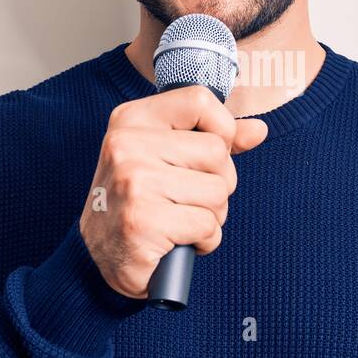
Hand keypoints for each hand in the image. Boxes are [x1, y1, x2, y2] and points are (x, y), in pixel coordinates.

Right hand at [79, 85, 268, 298]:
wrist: (99, 257)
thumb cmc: (140, 202)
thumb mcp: (167, 157)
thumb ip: (213, 139)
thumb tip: (258, 130)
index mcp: (132, 120)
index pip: (199, 100)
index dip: (220, 130)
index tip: (205, 157)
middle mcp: (127, 145)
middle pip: (217, 153)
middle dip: (217, 184)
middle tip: (186, 199)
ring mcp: (133, 183)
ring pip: (218, 193)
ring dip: (211, 216)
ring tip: (180, 221)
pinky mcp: (143, 222)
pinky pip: (207, 226)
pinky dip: (204, 241)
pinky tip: (178, 241)